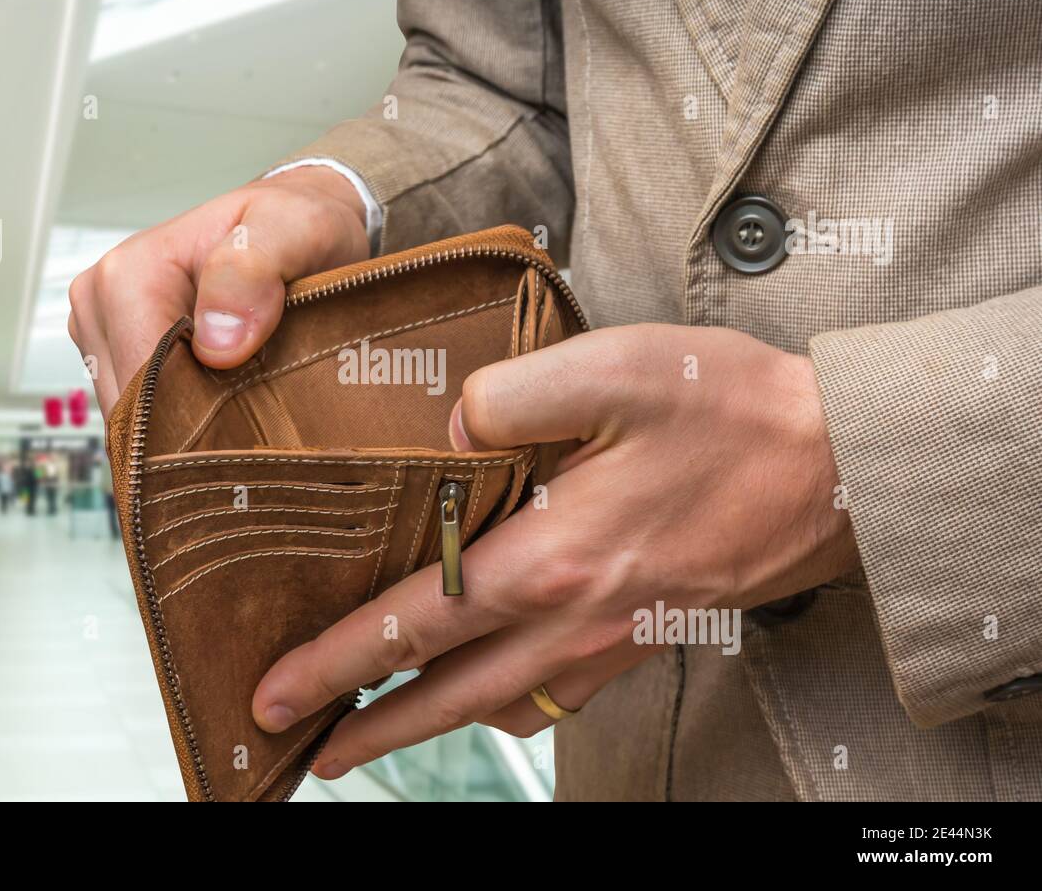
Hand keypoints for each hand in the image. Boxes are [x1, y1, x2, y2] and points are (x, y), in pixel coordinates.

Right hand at [67, 166, 368, 415]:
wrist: (299, 229)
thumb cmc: (297, 225)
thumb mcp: (296, 229)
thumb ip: (253, 270)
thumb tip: (217, 340)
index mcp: (126, 274)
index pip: (142, 383)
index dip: (196, 416)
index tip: (249, 422)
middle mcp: (101, 306)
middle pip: (136, 410)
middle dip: (195, 427)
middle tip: (258, 420)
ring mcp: (106, 335)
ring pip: (140, 421)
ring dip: (193, 428)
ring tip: (248, 405)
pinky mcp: (121, 357)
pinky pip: (147, 415)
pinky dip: (188, 422)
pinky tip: (228, 407)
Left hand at [252, 324, 859, 777]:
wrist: (841, 468)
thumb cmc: (731, 411)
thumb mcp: (614, 367)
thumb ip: (509, 393)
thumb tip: (444, 432)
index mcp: (553, 555)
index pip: (413, 623)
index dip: (336, 661)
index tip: (275, 692)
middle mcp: (573, 619)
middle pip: (444, 695)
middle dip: (364, 728)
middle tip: (301, 749)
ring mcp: (610, 641)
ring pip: (496, 707)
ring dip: (427, 727)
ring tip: (373, 734)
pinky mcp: (642, 638)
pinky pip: (554, 697)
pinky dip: (500, 710)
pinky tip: (483, 697)